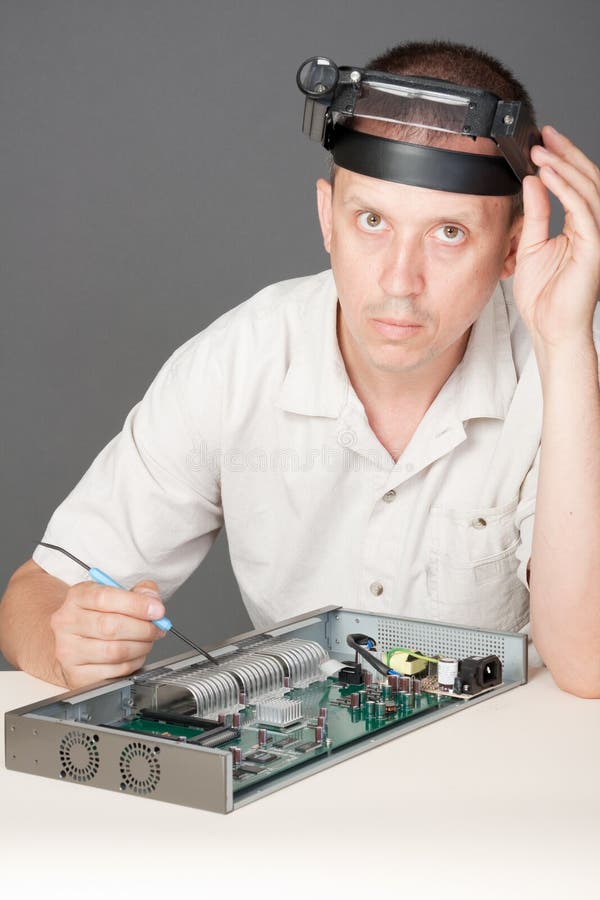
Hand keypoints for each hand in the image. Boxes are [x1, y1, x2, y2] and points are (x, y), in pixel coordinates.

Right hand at [50, 578, 166, 688]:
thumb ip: (139, 592)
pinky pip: (115, 671)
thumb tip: (153, 601)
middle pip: (110, 627)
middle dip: (143, 628)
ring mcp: (69, 651)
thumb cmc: (99, 615)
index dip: (136, 604)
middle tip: (157, 628)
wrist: (73, 639)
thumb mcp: (116, 594)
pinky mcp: (77, 675)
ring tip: (147, 640)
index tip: (157, 610)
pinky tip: (135, 655)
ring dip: (141, 646)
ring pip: (115, 651)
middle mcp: (67, 623)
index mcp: (77, 597)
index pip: (104, 598)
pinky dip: (134, 663)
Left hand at [513, 125, 599, 350]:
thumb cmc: (543, 297)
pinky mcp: (594, 245)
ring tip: (541, 151)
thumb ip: (534, 213)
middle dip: (565, 153)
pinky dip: (564, 188)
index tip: (542, 141)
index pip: (575, 185)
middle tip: (543, 135)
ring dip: (564, 166)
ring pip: (587, 188)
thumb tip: (533, 181)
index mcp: (580, 226)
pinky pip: (581, 209)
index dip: (561, 160)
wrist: (550, 328)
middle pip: (586, 179)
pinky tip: (548, 174)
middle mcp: (592, 227)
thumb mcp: (531, 245)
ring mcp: (596, 235)